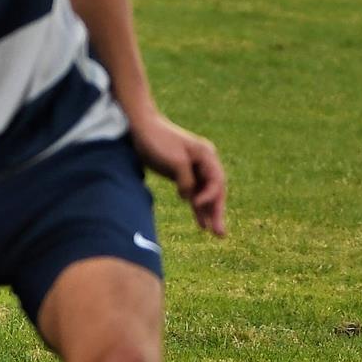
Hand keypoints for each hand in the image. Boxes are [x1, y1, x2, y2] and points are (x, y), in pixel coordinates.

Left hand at [131, 112, 226, 237]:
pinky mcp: (182, 175)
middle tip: (221, 234)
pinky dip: (197, 208)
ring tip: (215, 233)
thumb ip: (186, 180)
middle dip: (217, 211)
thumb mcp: (174, 161)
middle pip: (215, 190)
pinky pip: (194, 194)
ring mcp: (194, 169)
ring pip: (205, 194)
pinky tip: (201, 223)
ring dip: (209, 213)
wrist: (141, 128)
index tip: (196, 204)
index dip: (210, 196)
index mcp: (206, 155)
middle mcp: (204, 162)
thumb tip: (189, 197)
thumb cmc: (158, 140)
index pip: (216, 181)